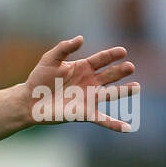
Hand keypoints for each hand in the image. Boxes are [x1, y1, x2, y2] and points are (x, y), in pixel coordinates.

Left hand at [22, 35, 139, 132]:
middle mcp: (90, 82)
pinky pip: (102, 119)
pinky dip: (114, 124)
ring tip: (136, 87)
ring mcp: (89, 98)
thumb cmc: (39, 79)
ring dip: (124, 91)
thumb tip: (81, 38)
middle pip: (110, 75)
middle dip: (121, 71)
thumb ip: (64, 48)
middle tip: (130, 67)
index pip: (102, 59)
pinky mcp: (84, 113)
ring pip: (111, 94)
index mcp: (84, 67)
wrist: (29, 101)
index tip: (122, 52)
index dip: (112, 55)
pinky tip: (127, 128)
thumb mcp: (50, 59)